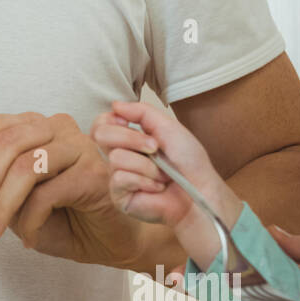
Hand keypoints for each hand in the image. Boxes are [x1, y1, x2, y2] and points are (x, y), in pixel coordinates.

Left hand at [0, 111, 152, 267]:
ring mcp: (80, 147)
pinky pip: (48, 193)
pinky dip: (30, 220)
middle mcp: (58, 129)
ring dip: (1, 206)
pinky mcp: (94, 173)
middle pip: (9, 142)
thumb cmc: (63, 218)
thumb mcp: (14, 200)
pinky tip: (27, 238)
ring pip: (27, 167)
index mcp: (36, 128)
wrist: (109, 242)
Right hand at [91, 99, 242, 269]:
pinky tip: (156, 187)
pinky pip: (120, 178)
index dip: (111, 120)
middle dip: (132, 138)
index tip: (129, 123)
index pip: (101, 123)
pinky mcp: (119, 196)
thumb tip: (114, 104)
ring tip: (162, 174)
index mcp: (128, 139)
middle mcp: (120, 156)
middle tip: (155, 147)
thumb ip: (141, 112)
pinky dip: (144, 180)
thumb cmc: (188, 161)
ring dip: (147, 165)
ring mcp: (118, 176)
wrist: (199, 190)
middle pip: (101, 134)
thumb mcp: (167, 126)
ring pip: (116, 157)